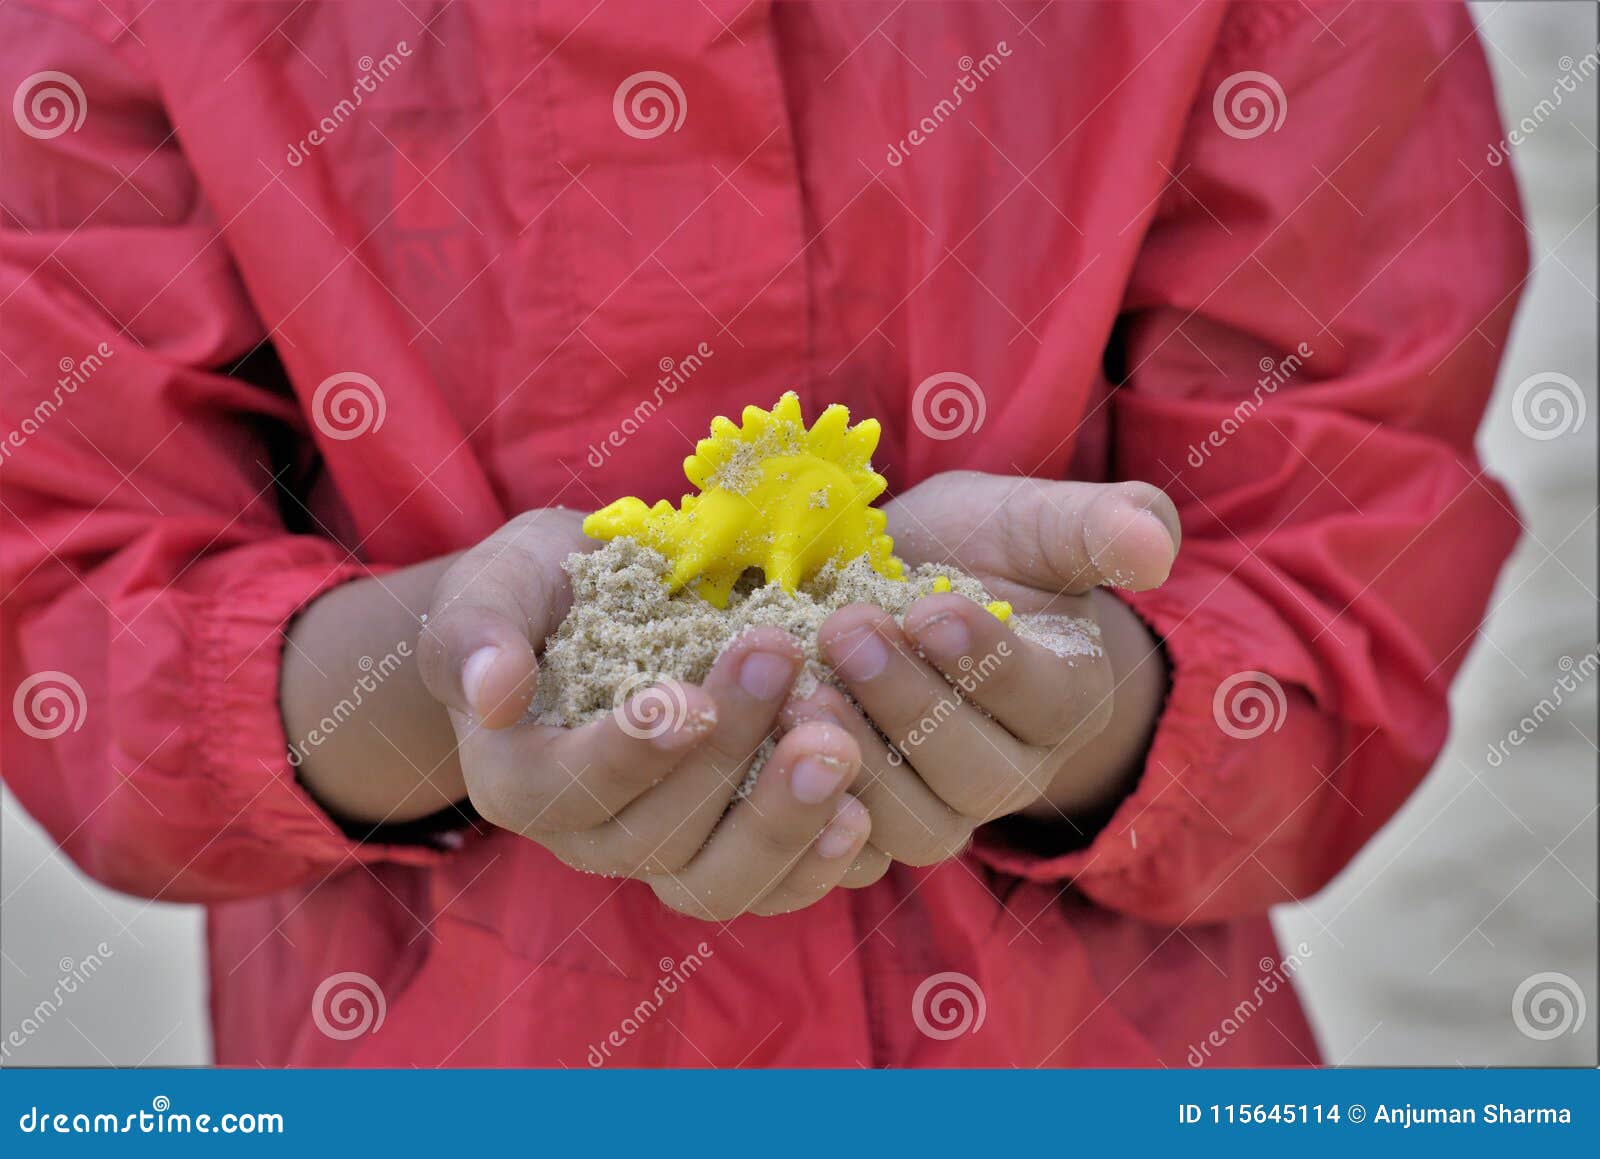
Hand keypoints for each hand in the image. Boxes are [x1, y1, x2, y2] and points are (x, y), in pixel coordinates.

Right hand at [416, 508, 882, 918]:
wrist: (593, 613)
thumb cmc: (538, 592)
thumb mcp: (498, 584)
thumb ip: (478, 630)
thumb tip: (492, 689)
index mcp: (517, 779)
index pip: (565, 790)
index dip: (630, 755)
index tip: (690, 699)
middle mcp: (586, 839)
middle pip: (653, 840)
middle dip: (725, 759)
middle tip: (783, 665)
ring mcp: (661, 858)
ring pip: (716, 883)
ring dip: (781, 822)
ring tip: (839, 746)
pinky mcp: (726, 855)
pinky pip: (770, 892)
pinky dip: (816, 863)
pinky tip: (861, 810)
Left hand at [783, 471, 1178, 866]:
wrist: (895, 592)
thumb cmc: (973, 550)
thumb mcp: (1026, 521)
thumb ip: (1093, 525)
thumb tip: (1151, 547)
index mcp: (1064, 697)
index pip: (1042, 698)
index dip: (988, 663)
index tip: (930, 608)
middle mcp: (1009, 770)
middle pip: (976, 776)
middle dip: (910, 706)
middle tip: (847, 632)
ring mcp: (938, 811)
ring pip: (914, 827)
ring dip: (858, 762)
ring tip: (801, 689)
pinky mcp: (868, 833)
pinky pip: (847, 858)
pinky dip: (807, 816)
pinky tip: (764, 754)